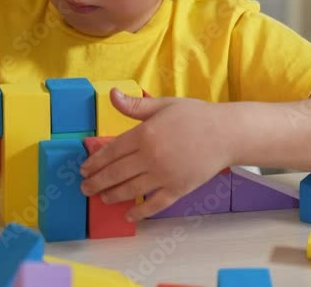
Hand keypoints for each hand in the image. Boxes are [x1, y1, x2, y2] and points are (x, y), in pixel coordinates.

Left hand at [79, 88, 233, 219]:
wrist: (227, 133)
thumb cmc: (195, 115)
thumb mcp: (163, 105)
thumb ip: (135, 105)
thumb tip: (111, 95)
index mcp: (145, 134)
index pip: (112, 151)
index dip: (95, 162)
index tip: (84, 169)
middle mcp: (150, 157)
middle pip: (116, 173)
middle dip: (96, 182)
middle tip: (84, 187)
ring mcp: (164, 176)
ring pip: (130, 190)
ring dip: (112, 195)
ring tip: (100, 198)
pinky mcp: (178, 189)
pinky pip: (155, 204)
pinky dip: (140, 212)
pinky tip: (129, 215)